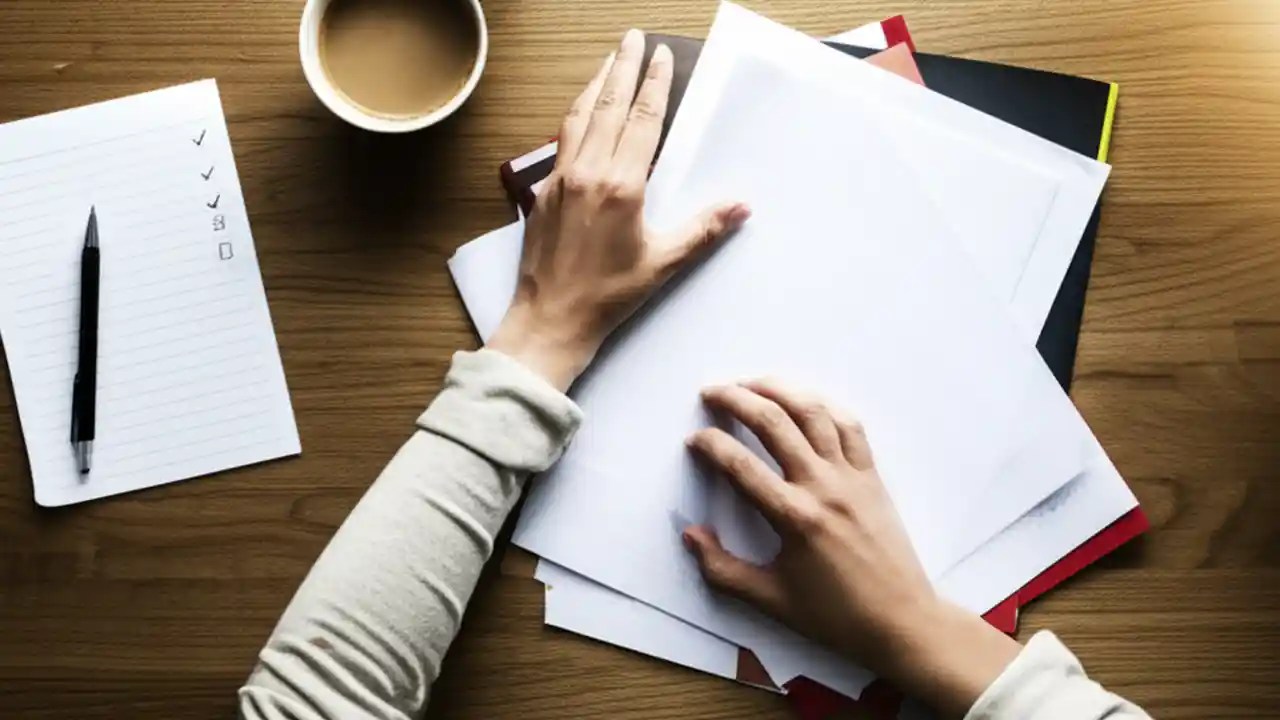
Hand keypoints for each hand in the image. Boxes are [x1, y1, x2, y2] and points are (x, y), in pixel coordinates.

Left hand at [487, 29, 749, 390]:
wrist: (550, 318)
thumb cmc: (606, 296)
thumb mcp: (663, 263)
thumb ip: (703, 230)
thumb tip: (741, 206)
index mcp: (621, 185)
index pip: (642, 121)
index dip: (654, 85)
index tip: (660, 57)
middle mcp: (587, 173)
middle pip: (608, 106)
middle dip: (623, 68)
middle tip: (632, 38)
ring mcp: (561, 179)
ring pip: (578, 117)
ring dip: (595, 84)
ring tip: (608, 60)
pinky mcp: (543, 192)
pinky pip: (561, 139)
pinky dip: (574, 115)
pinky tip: (580, 111)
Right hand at [683, 380, 1020, 717]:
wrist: (901, 621)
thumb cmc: (836, 616)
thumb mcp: (770, 600)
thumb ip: (723, 569)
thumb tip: (690, 535)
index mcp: (794, 518)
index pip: (740, 466)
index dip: (710, 445)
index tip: (694, 440)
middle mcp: (822, 486)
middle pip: (773, 423)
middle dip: (736, 399)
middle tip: (711, 392)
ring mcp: (851, 477)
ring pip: (813, 413)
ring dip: (780, 389)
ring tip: (752, 382)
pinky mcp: (872, 477)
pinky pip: (850, 427)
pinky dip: (825, 406)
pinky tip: (806, 400)